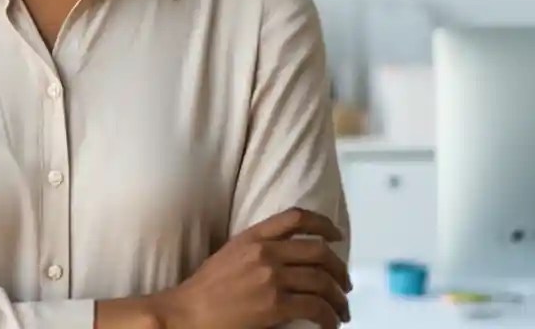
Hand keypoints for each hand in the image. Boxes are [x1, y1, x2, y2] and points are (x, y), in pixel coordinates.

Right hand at [156, 208, 351, 328]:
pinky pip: (316, 308)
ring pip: (322, 281)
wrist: (189, 313)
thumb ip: (257, 248)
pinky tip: (331, 324)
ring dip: (339, 298)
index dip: (323, 224)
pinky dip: (330, 317)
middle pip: (318, 251)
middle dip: (340, 269)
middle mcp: (265, 252)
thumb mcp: (230, 254)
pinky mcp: (276, 305)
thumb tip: (289, 256)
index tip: (337, 236)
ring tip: (342, 311)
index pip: (295, 217)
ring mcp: (271, 278)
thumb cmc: (206, 289)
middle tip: (345, 285)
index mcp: (252, 237)